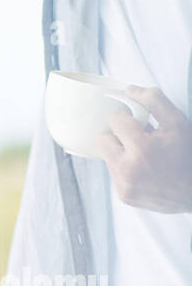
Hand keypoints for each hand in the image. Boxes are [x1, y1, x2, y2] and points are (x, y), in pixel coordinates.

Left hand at [92, 85, 191, 212]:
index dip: (126, 118)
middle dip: (117, 135)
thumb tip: (129, 90)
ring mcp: (125, 186)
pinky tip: (143, 168)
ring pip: (106, 156)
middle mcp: (129, 170)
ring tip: (143, 154)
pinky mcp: (124, 196)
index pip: (114, 120)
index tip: (137, 122)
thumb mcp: (177, 122)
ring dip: (120, 151)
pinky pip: (113, 173)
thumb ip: (154, 101)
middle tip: (137, 137)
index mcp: (142, 149)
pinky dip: (124, 168)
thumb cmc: (188, 155)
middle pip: (102, 139)